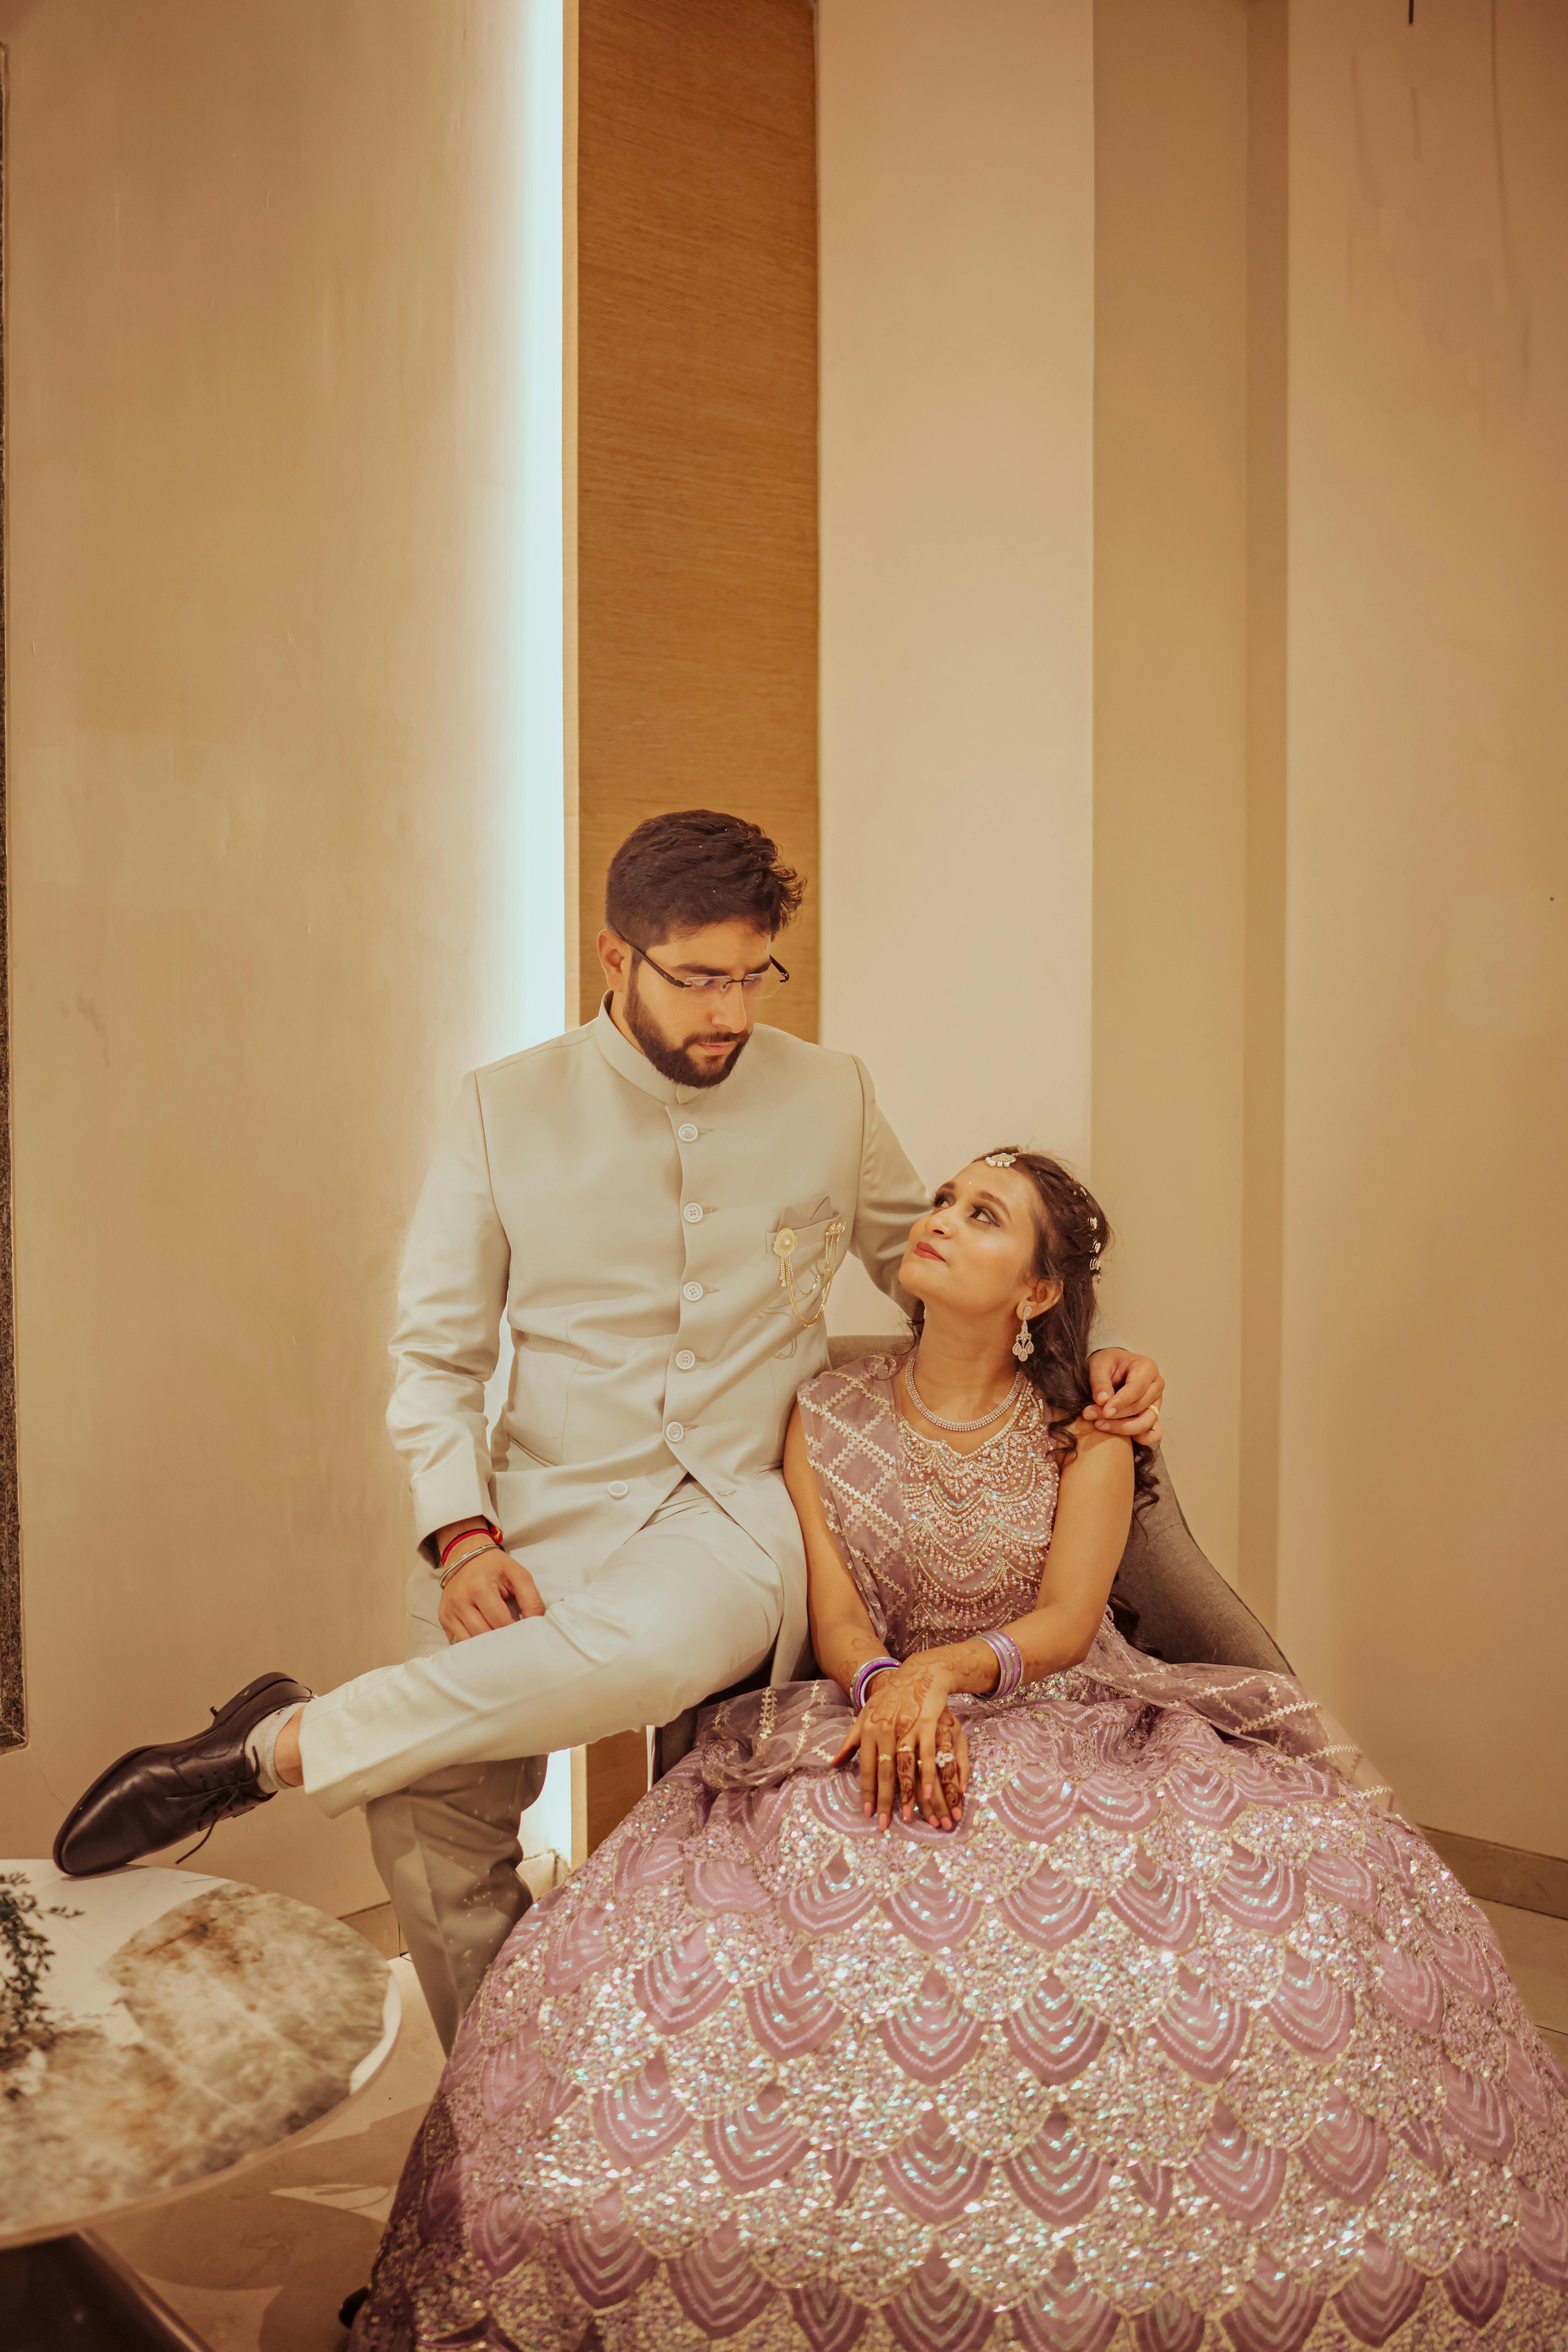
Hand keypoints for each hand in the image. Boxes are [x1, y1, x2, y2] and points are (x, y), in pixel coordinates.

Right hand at [438, 1548, 545, 1642]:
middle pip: (484, 1634)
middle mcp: (459, 1601)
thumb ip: (531, 1598)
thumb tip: (535, 1623)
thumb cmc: (495, 1566)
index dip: (515, 1631)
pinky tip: (483, 1639)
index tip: (524, 1633)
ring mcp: (448, 1611)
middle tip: (513, 1640)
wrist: (465, 1556)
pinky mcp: (443, 1618)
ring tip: (499, 1641)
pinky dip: (472, 1644)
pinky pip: (459, 1641)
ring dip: (487, 1645)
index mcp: (478, 1587)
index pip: (500, 1622)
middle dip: (501, 1640)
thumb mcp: (518, 1574)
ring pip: (470, 1642)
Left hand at [830, 1657, 969, 1831]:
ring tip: (907, 1818)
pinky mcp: (927, 1725)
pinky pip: (927, 1755)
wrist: (919, 1674)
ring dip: (907, 1795)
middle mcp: (886, 1730)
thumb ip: (851, 1741)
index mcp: (869, 1730)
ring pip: (905, 1767)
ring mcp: (907, 1727)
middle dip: (884, 1800)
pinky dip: (926, 1776)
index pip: (866, 1767)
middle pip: (884, 1771)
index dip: (868, 1791)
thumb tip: (832, 1763)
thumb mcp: (866, 1715)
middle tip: (884, 1824)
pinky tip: (926, 1794)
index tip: (869, 1814)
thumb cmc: (891, 1698)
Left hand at [1082, 1348, 1163, 1444]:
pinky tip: (1119, 1435)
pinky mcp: (1153, 1414)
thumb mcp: (1099, 1363)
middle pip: (1139, 1407)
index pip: (1137, 1389)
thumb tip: (1102, 1401)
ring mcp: (1156, 1401)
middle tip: (1089, 1415)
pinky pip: (1154, 1432)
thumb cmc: (1107, 1363)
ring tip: (1099, 1425)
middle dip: (1114, 1415)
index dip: (1120, 1402)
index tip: (1104, 1410)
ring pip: (1145, 1422)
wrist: (1111, 1367)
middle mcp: (1156, 1385)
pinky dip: (1140, 1438)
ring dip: (1122, 1428)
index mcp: (1148, 1368)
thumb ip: (1100, 1380)